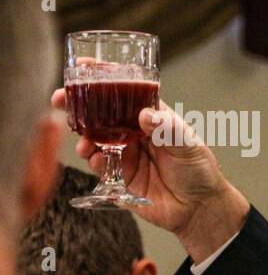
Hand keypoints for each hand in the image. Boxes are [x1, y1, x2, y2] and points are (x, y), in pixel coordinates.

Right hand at [52, 89, 249, 261]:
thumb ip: (168, 129)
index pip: (126, 93)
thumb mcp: (189, 145)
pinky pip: (101, 166)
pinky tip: (98, 160)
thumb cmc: (200, 171)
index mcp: (153, 119)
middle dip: (80, 107)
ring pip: (96, 139)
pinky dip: (95, 161)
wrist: (200, 208)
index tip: (85, 66)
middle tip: (61, 101)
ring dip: (85, 138)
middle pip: (103, 114)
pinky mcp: (121, 177)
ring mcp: (126, 154)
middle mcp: (136, 134)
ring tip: (85, 143)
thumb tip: (144, 114)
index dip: (106, 79)